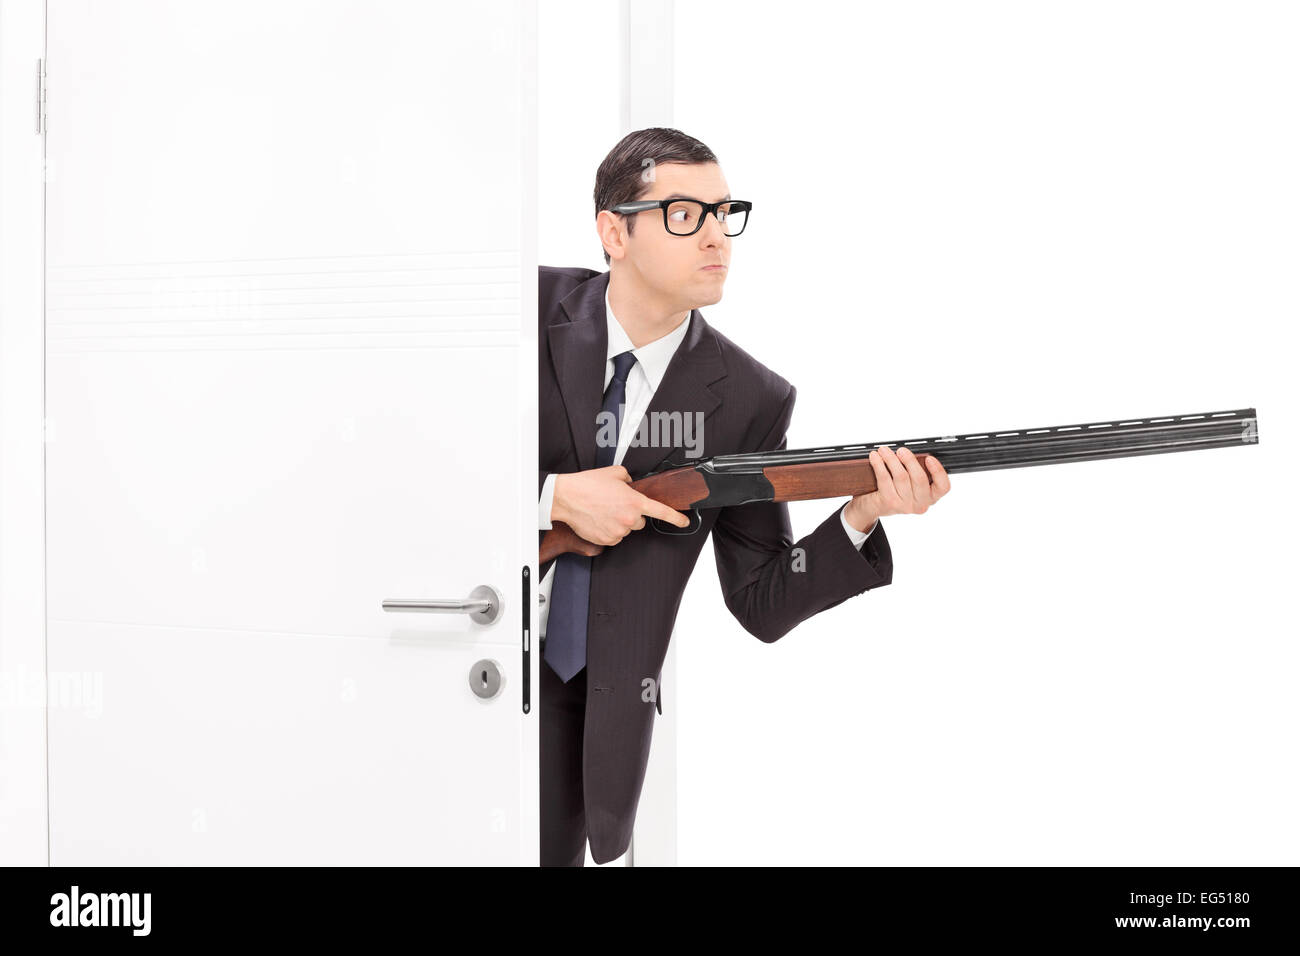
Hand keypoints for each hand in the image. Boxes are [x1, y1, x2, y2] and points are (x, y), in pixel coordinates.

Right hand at [553, 465, 691, 546]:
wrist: (566, 498)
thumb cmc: (587, 485)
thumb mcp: (615, 473)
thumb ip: (629, 479)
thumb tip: (632, 485)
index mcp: (634, 502)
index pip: (662, 512)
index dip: (676, 518)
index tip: (685, 522)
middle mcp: (629, 519)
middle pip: (639, 521)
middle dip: (632, 514)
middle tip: (616, 505)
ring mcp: (618, 532)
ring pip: (626, 529)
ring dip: (619, 522)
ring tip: (603, 511)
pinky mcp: (607, 540)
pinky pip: (614, 537)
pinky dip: (609, 530)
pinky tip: (598, 519)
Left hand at [844, 445, 949, 531]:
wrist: (875, 506)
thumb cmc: (896, 489)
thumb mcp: (911, 483)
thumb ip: (916, 470)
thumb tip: (909, 454)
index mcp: (931, 497)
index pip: (943, 487)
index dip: (938, 471)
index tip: (929, 458)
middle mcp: (921, 504)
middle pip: (919, 479)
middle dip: (910, 461)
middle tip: (901, 450)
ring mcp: (905, 506)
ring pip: (901, 477)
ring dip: (891, 459)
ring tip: (884, 450)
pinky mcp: (890, 503)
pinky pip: (885, 479)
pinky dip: (879, 465)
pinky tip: (875, 457)